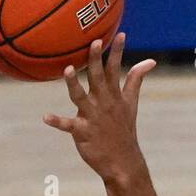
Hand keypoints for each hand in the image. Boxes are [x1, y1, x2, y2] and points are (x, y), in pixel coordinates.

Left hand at [44, 33, 155, 188]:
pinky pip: (67, 125)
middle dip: (95, 60)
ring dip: (73, 83)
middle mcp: (103, 103)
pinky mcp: (82, 132)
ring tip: (67, 69)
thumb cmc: (124, 129)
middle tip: (94, 42)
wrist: (122, 161)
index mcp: (114, 95)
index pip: (116, 69)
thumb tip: (150, 61)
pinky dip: (57, 121)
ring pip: (80, 97)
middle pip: (98, 77)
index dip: (117, 52)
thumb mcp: (131, 103)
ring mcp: (92, 117)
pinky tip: (45, 117)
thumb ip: (136, 80)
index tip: (120, 34)